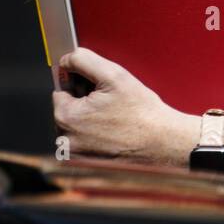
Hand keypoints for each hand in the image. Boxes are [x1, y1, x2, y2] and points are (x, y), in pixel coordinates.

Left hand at [53, 48, 192, 167]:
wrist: (162, 142)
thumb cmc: (141, 111)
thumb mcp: (113, 74)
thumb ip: (83, 60)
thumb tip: (65, 60)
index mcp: (65, 117)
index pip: (61, 89)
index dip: (81, 83)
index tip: (100, 89)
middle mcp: (65, 141)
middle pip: (68, 107)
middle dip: (85, 101)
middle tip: (112, 103)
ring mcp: (76, 155)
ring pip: (76, 124)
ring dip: (91, 117)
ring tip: (115, 117)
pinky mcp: (87, 163)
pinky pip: (85, 139)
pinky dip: (96, 133)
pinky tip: (115, 130)